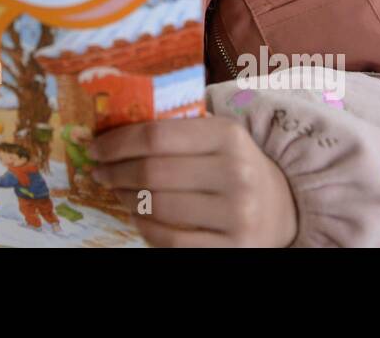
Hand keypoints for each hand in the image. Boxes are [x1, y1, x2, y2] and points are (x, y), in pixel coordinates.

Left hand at [90, 117, 298, 246]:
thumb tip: (109, 131)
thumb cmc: (234, 165)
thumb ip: (175, 130)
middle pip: (152, 173)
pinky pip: (169, 241)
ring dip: (126, 199)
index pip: (155, 136)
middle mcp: (236, 173)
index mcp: (228, 135)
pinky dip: (144, 228)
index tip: (95, 148)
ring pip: (157, 207)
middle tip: (99, 172)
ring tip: (117, 192)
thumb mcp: (217, 138)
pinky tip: (137, 216)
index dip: (117, 143)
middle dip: (115, 172)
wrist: (284, 207)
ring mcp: (237, 214)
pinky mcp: (233, 248)